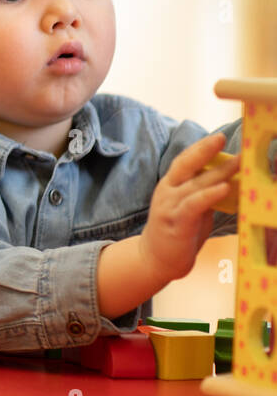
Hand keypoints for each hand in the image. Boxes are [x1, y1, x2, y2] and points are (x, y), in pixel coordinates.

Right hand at [141, 133, 239, 281]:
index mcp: (170, 186)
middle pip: (186, 165)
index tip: (220, 136)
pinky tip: (225, 188)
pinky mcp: (175, 223)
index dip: (201, 147)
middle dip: (205, 150)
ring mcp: (169, 206)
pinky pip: (194, 205)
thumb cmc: (179, 232)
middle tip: (224, 137)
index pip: (184, 161)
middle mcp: (167, 192)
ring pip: (195, 184)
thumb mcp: (191, 208)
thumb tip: (230, 180)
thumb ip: (204, 194)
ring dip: (219, 172)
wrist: (156, 259)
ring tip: (239, 162)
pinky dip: (210, 195)